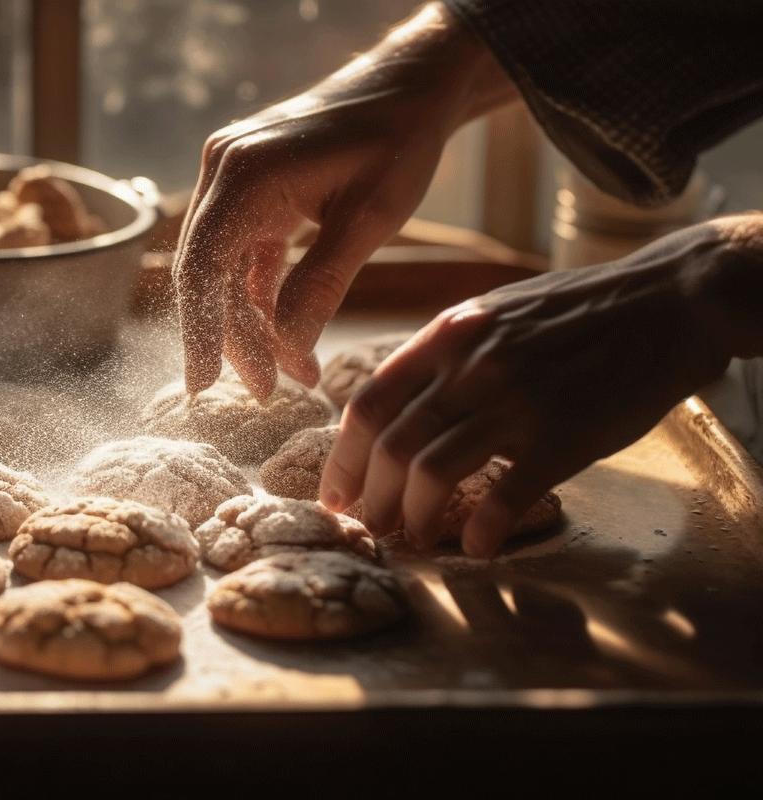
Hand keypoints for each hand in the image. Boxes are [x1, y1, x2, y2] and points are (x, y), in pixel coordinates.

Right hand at [173, 2, 517, 398]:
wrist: (412, 86)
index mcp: (246, 172)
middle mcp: (225, 169)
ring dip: (250, 321)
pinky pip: (243, 252)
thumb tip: (285, 354)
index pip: (202, 265)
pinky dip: (262, 295)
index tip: (204, 384)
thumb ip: (319, 286)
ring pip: (223, 267)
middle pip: (207, 271)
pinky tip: (286, 334)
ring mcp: (233, 176)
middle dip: (232, 336)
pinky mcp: (250, 188)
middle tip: (266, 390)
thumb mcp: (368, 221)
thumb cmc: (398, 142)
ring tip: (287, 372)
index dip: (199, 330)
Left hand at [320, 216, 762, 557]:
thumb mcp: (492, 313)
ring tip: (414, 540)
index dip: (343, 459)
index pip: (368, 403)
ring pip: (431, 473)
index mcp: (447, 335)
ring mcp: (515, 400)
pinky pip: (504, 498)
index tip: (336, 494)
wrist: (667, 299)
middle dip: (372, 499)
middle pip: (391, 446)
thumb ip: (443, 355)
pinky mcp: (563, 436)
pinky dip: (480, 532)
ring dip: (414, 518)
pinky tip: (477, 548)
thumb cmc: (576, 312)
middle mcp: (470, 366)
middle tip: (372, 529)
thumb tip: (398, 407)